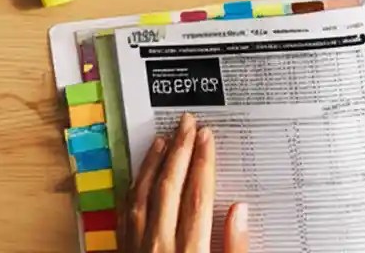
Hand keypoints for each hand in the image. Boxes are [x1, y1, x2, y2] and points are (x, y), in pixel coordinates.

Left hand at [125, 113, 248, 252]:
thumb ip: (235, 247)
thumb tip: (240, 211)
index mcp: (191, 251)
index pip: (197, 196)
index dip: (203, 162)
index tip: (206, 137)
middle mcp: (160, 245)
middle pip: (168, 188)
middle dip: (180, 151)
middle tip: (187, 125)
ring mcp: (137, 248)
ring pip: (141, 197)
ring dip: (152, 165)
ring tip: (162, 140)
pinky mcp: (123, 252)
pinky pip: (125, 215)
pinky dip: (133, 190)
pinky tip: (139, 177)